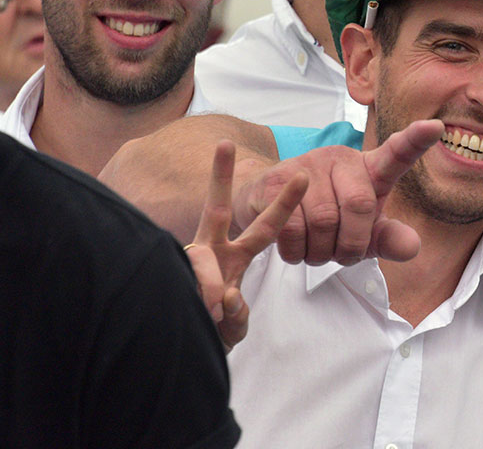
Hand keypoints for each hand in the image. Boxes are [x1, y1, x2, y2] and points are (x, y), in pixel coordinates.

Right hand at [186, 140, 306, 349]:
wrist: (170, 351)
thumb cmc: (209, 332)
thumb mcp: (232, 327)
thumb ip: (235, 316)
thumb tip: (226, 296)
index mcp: (233, 256)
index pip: (264, 227)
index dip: (284, 203)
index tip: (303, 175)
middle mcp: (210, 252)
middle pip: (217, 208)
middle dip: (220, 176)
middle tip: (224, 144)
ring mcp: (187, 264)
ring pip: (198, 259)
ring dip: (206, 286)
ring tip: (211, 312)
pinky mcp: (166, 279)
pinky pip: (187, 290)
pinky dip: (198, 310)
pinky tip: (201, 318)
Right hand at [234, 119, 443, 265]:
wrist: (267, 207)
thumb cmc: (326, 216)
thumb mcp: (363, 231)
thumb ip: (388, 238)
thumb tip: (412, 247)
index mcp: (368, 168)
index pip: (396, 153)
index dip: (415, 141)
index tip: (435, 127)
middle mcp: (340, 158)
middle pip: (360, 206)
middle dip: (352, 244)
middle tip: (342, 254)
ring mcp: (306, 165)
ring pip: (324, 221)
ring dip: (322, 252)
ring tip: (317, 250)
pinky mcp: (275, 182)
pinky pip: (293, 228)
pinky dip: (297, 252)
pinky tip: (296, 248)